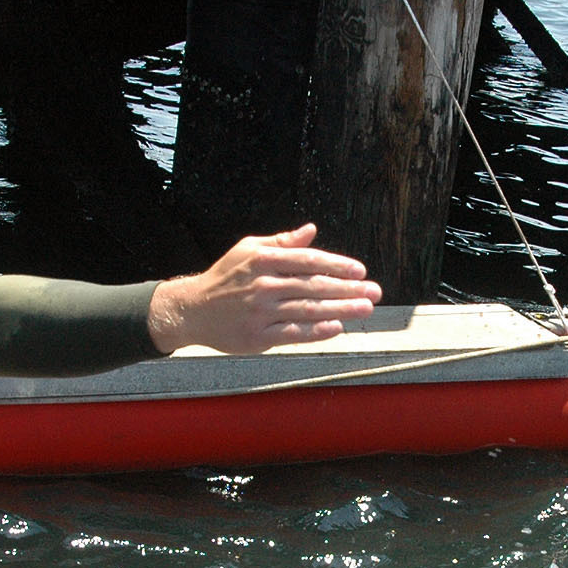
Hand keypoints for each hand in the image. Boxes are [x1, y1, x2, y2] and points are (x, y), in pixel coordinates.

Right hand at [148, 224, 381, 354]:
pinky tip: (337, 327)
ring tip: (365, 309)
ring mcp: (260, 312)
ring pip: (307, 310)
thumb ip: (282, 242)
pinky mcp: (258, 337)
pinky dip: (316, 331)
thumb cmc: (225, 277)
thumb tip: (312, 230)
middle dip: (348, 289)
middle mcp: (263, 285)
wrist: (193, 310)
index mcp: (263, 259)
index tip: (360, 271)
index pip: (308, 261)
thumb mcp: (248, 250)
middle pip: (313, 286)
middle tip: (375, 292)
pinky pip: (293, 333)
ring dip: (340, 310)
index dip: (337, 265)